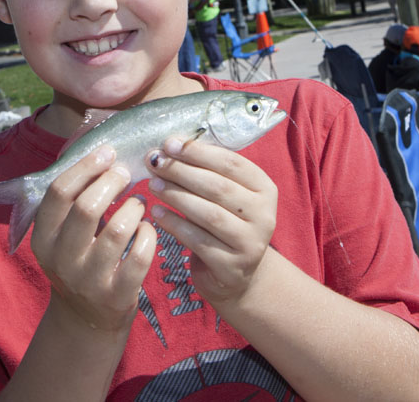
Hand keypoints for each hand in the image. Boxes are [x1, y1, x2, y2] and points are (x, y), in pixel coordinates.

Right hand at [31, 146, 156, 333]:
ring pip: (119, 230)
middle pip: (87, 207)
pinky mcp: (117, 295)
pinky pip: (141, 256)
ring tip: (138, 205)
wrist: (86, 319)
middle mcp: (61, 260)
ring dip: (134, 208)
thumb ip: (73, 198)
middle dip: (112, 182)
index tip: (107, 153)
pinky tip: (148, 229)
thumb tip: (101, 146)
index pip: (59, 192)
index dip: (86, 166)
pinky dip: (149, 235)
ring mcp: (89, 280)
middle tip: (126, 174)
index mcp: (42, 238)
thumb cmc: (79, 260)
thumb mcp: (63, 234)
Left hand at [146, 137, 276, 305]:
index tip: (170, 143)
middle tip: (155, 162)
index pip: (232, 163)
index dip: (199, 152)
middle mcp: (264, 215)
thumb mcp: (226, 195)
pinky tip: (156, 212)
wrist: (236, 274)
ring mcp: (251, 242)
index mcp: (265, 189)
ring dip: (176, 195)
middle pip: (218, 187)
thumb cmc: (225, 223)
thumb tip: (171, 144)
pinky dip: (174, 223)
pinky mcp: (232, 266)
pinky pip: (197, 240)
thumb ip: (206, 171)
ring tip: (153, 184)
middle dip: (182, 171)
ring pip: (208, 214)